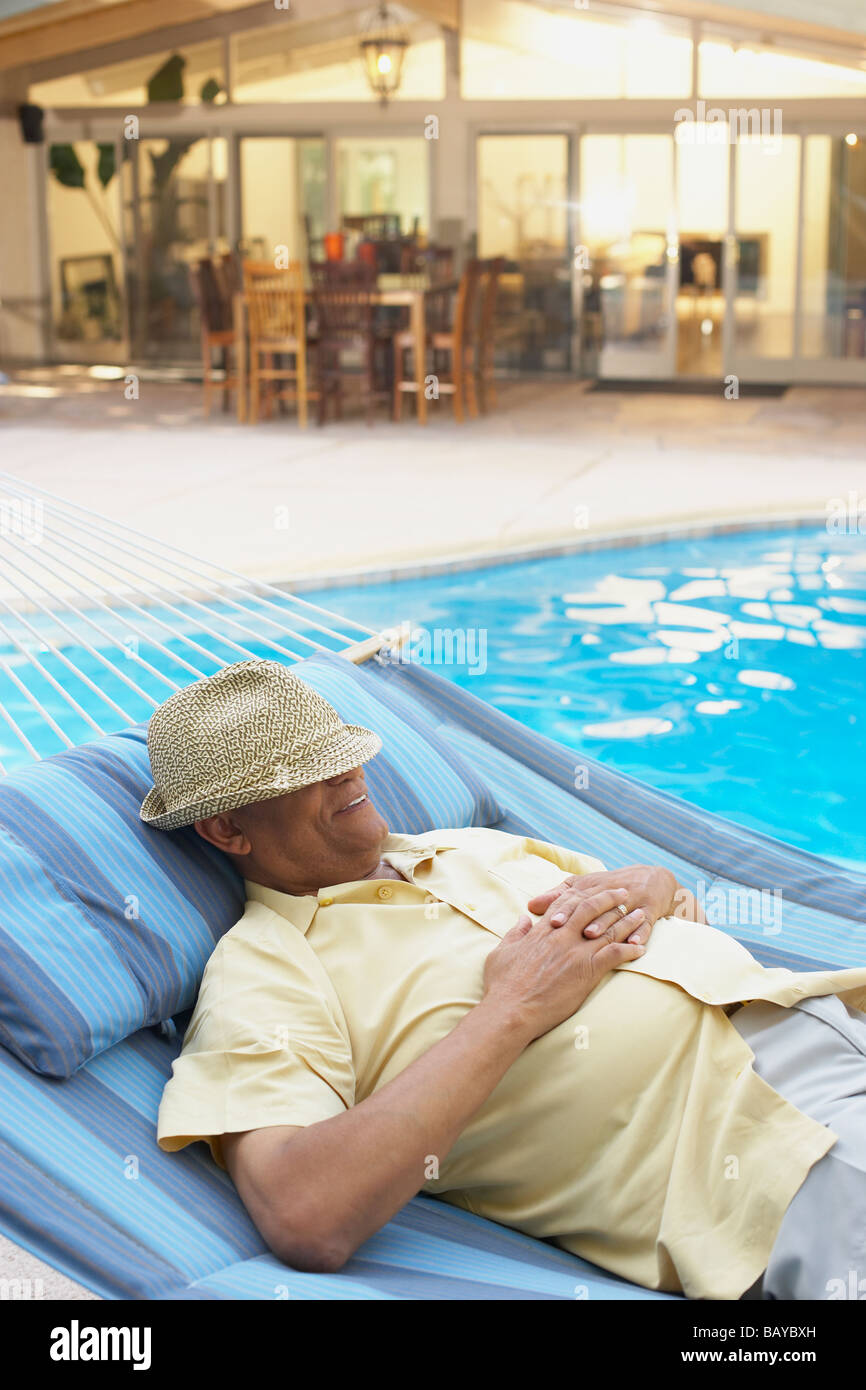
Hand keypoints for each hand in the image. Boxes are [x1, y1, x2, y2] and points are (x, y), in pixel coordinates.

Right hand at [482, 888, 645, 1042]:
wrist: (511, 1010)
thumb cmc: (502, 985)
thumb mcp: (502, 952)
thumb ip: (515, 933)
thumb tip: (523, 920)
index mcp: (543, 931)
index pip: (566, 904)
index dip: (582, 895)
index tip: (594, 891)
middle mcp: (562, 936)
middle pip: (591, 909)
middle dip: (610, 899)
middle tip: (624, 893)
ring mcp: (576, 952)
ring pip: (608, 929)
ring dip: (627, 921)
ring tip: (641, 915)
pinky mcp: (587, 970)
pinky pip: (615, 954)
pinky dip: (630, 949)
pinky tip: (641, 948)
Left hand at [526, 865, 677, 946]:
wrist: (653, 878)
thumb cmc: (610, 886)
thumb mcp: (585, 886)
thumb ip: (559, 896)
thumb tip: (531, 906)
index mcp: (591, 886)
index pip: (575, 897)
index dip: (563, 908)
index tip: (550, 922)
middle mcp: (610, 891)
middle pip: (593, 904)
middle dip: (578, 916)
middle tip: (564, 929)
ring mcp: (632, 901)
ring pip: (616, 913)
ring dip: (604, 924)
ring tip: (591, 935)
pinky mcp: (650, 910)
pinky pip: (646, 923)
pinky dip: (640, 932)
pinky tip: (633, 943)